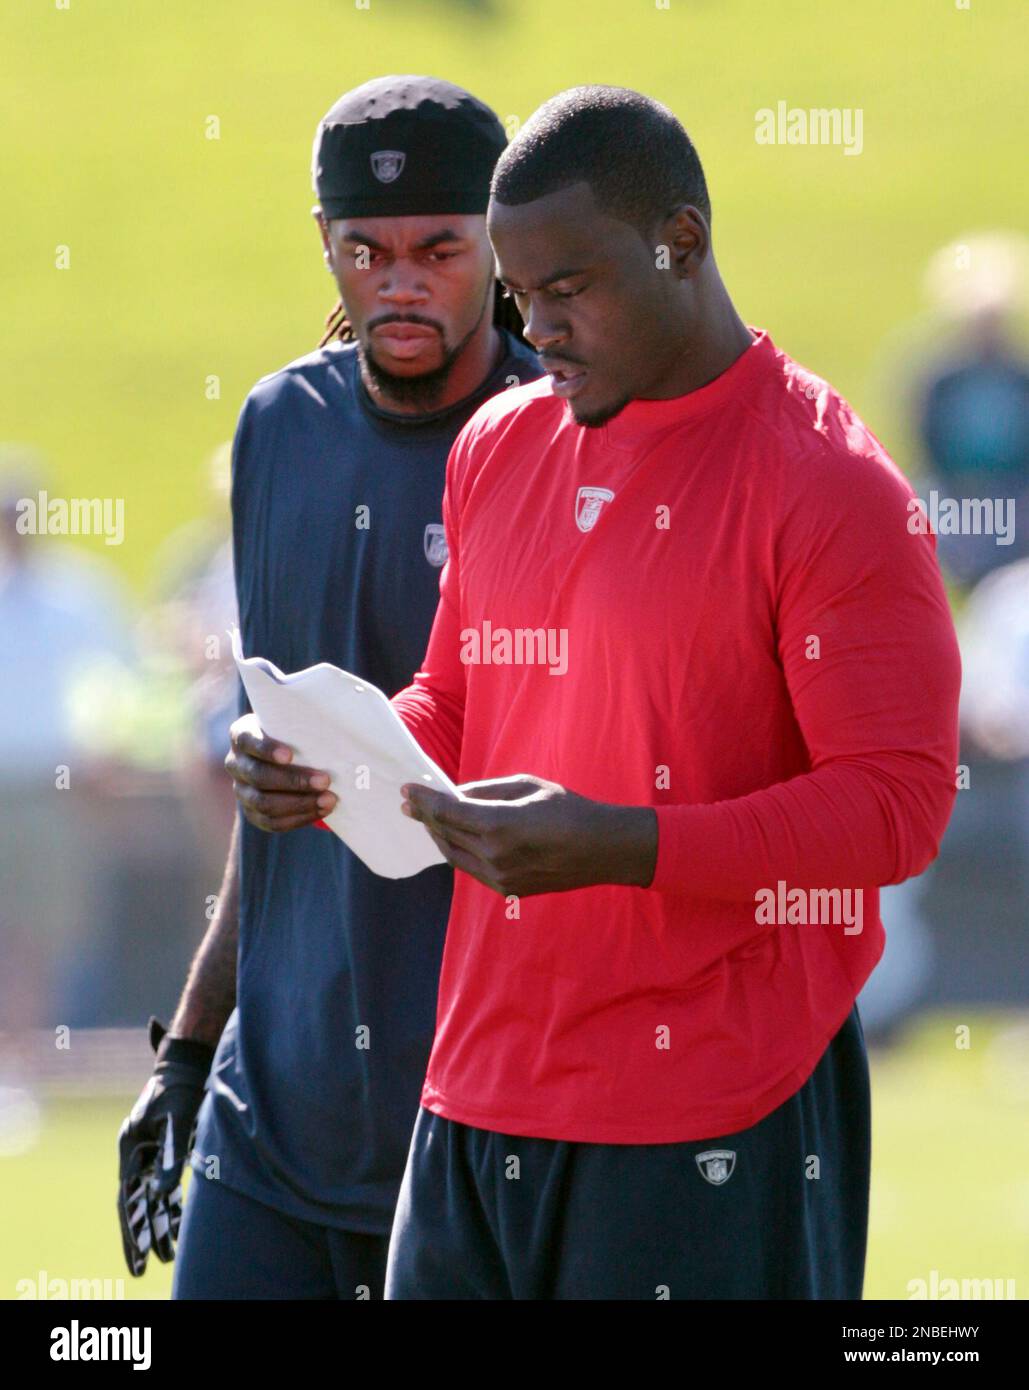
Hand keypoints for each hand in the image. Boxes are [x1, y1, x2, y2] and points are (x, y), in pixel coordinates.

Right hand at [116, 1019, 213, 1276]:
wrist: (186, 1063)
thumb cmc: (182, 1087)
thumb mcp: (178, 1119)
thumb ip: (171, 1153)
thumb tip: (164, 1190)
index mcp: (130, 1145)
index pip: (126, 1197)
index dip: (131, 1227)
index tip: (137, 1253)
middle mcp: (135, 1153)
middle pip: (134, 1203)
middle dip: (139, 1235)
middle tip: (142, 1268)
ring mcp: (147, 1154)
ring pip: (148, 1198)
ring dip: (156, 1225)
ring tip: (165, 1257)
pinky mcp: (163, 1152)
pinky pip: (164, 1186)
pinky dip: (169, 1206)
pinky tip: (178, 1226)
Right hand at [225, 712, 336, 831]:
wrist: (285, 758)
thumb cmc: (293, 734)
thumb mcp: (292, 723)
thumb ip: (303, 723)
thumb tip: (335, 727)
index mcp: (242, 736)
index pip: (247, 740)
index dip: (266, 749)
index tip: (290, 755)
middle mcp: (236, 763)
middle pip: (258, 776)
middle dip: (294, 781)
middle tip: (325, 781)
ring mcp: (241, 791)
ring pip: (264, 803)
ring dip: (300, 803)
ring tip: (328, 799)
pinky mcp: (252, 813)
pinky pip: (271, 822)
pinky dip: (298, 818)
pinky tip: (320, 811)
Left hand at [400, 774, 657, 897]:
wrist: (601, 850)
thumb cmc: (568, 809)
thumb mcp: (527, 786)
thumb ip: (486, 791)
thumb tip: (456, 794)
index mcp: (499, 825)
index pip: (447, 812)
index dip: (424, 801)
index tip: (407, 790)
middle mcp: (494, 855)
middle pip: (445, 834)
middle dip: (426, 816)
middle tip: (411, 803)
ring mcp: (499, 877)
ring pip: (454, 854)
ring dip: (438, 835)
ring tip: (428, 819)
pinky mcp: (506, 889)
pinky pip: (471, 867)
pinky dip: (457, 850)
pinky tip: (454, 837)